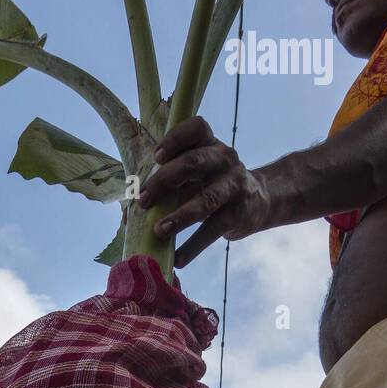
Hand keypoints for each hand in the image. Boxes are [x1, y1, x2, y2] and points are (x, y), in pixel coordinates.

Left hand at [137, 116, 271, 266]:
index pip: (196, 128)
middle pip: (193, 163)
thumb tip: (129, 217)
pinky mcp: (239, 213)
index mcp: (209, 143)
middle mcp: (224, 159)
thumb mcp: (192, 178)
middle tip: (143, 202)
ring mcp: (234, 185)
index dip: (175, 139)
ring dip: (180, 216)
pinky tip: (178, 259)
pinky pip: (213, 230)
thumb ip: (164, 189)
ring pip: (206, 200)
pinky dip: (193, 246)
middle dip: (164, 181)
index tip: (155, 157)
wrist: (257, 202)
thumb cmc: (212, 186)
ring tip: (159, 231)